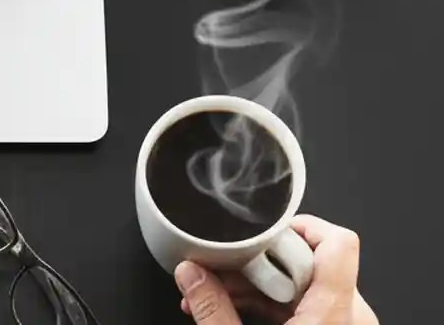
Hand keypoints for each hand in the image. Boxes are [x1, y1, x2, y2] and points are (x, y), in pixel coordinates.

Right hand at [174, 215, 377, 323]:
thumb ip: (212, 308)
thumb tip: (190, 275)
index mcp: (335, 314)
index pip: (338, 242)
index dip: (301, 226)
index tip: (266, 229)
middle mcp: (351, 317)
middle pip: (312, 263)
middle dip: (261, 264)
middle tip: (226, 271)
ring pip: (308, 286)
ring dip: (263, 285)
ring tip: (222, 296)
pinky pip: (310, 305)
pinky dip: (276, 304)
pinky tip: (240, 311)